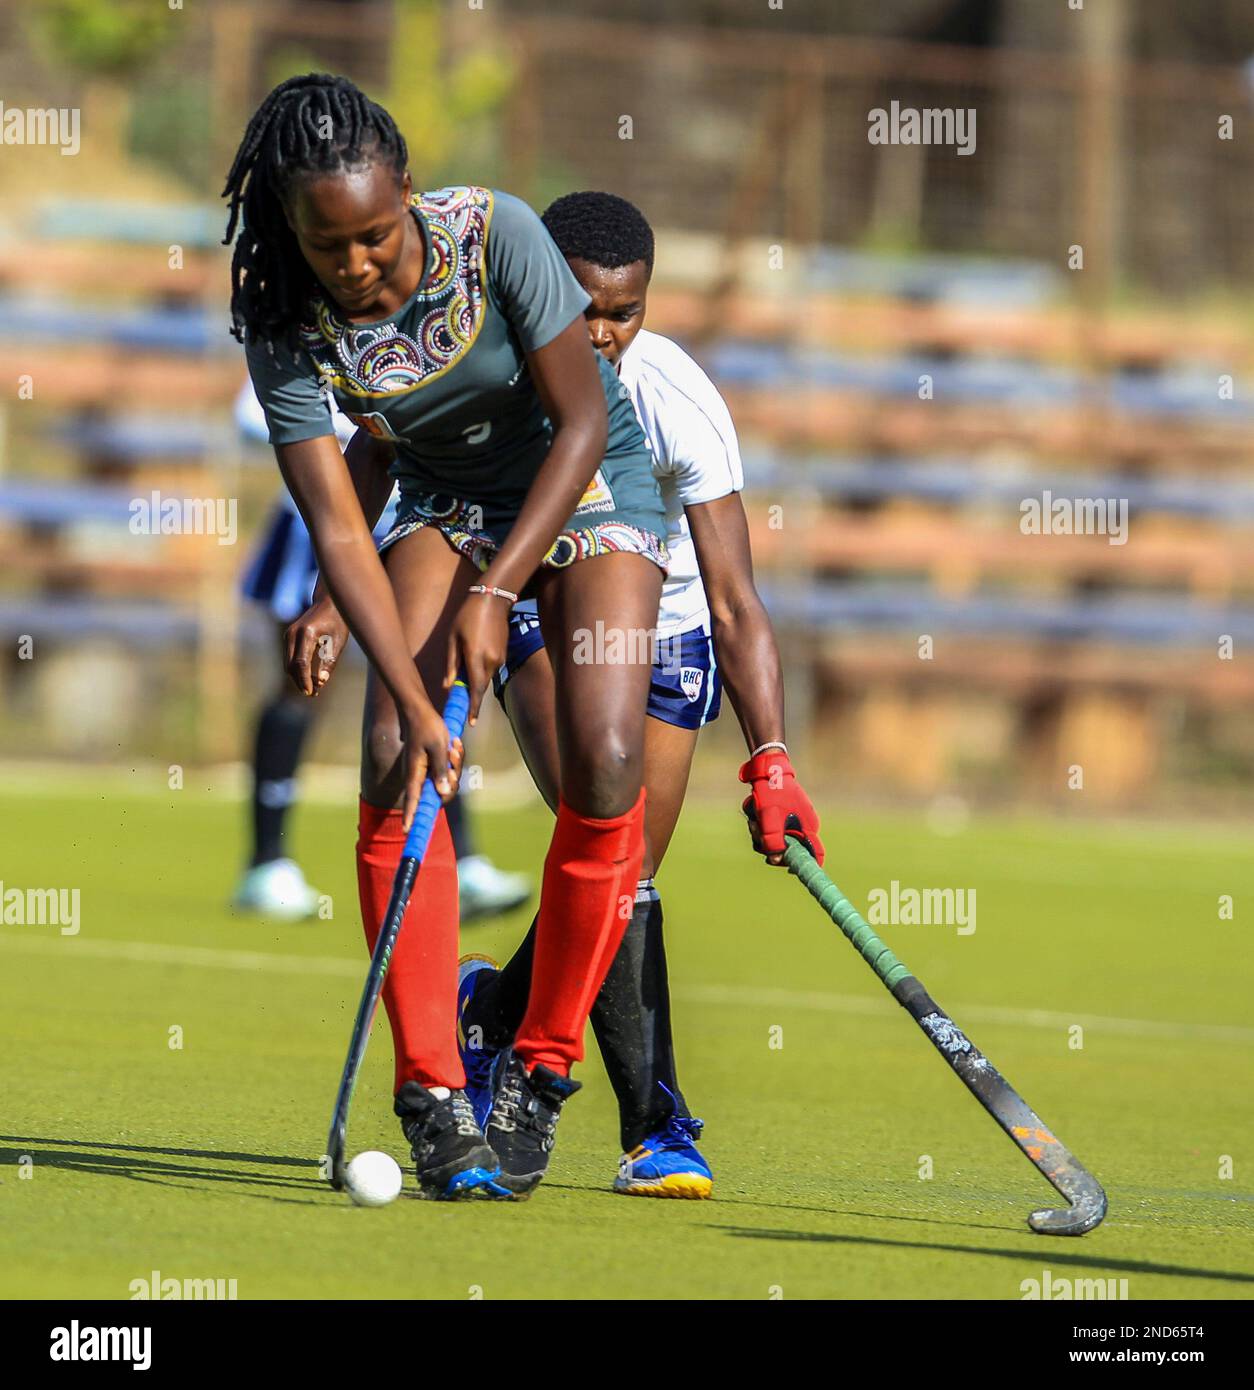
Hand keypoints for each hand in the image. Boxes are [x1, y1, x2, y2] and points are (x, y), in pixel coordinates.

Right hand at [285, 596, 348, 695]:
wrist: (329, 602)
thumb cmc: (338, 621)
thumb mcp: (338, 642)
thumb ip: (330, 662)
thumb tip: (321, 681)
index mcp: (306, 634)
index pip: (301, 663)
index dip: (304, 680)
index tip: (311, 692)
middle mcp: (293, 634)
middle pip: (291, 666)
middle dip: (301, 681)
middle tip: (314, 693)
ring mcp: (288, 635)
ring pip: (289, 664)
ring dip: (298, 677)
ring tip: (314, 688)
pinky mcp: (288, 637)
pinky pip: (290, 658)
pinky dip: (297, 669)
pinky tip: (309, 677)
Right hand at [396, 697, 464, 830]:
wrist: (420, 710)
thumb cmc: (427, 727)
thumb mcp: (438, 747)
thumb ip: (440, 771)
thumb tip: (442, 793)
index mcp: (416, 773)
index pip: (413, 800)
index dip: (411, 816)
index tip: (408, 832)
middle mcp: (419, 775)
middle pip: (440, 792)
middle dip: (453, 778)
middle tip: (454, 755)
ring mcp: (425, 770)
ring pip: (447, 780)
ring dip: (455, 765)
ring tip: (453, 745)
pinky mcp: (431, 765)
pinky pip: (447, 770)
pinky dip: (454, 760)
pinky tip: (455, 744)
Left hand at [445, 591, 509, 724]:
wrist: (493, 600)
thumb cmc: (468, 617)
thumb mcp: (453, 638)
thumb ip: (451, 664)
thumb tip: (448, 686)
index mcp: (476, 658)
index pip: (476, 690)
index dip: (473, 708)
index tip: (471, 722)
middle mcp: (491, 662)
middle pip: (481, 687)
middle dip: (472, 696)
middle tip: (460, 702)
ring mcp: (500, 659)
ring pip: (485, 678)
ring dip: (475, 680)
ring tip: (464, 665)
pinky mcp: (503, 655)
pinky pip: (490, 669)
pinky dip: (481, 670)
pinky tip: (474, 655)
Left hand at [739, 748, 823, 866]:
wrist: (766, 768)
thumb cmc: (771, 791)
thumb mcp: (770, 818)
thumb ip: (773, 841)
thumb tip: (776, 860)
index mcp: (807, 828)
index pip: (815, 854)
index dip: (805, 866)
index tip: (788, 869)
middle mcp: (802, 825)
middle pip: (789, 849)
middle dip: (770, 844)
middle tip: (757, 832)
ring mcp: (792, 820)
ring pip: (776, 839)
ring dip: (760, 833)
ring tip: (753, 820)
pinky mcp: (782, 815)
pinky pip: (771, 829)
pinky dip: (760, 825)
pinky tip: (753, 813)